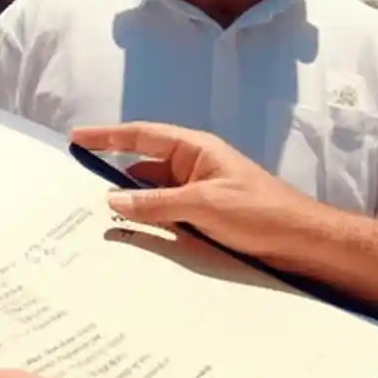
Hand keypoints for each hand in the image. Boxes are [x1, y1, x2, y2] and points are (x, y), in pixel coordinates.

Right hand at [71, 121, 340, 263]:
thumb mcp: (203, 205)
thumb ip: (156, 203)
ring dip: (130, 201)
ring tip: (95, 213)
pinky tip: (130, 232)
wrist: (301, 242)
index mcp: (195, 149)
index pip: (142, 136)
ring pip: (152, 193)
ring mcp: (197, 192)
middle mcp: (193, 166)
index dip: (107, 136)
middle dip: (112, 172)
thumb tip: (113, 199)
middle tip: (76, 182)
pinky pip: (165, 214)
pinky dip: (147, 220)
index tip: (76, 137)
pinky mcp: (203, 217)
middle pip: (143, 166)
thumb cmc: (259, 212)